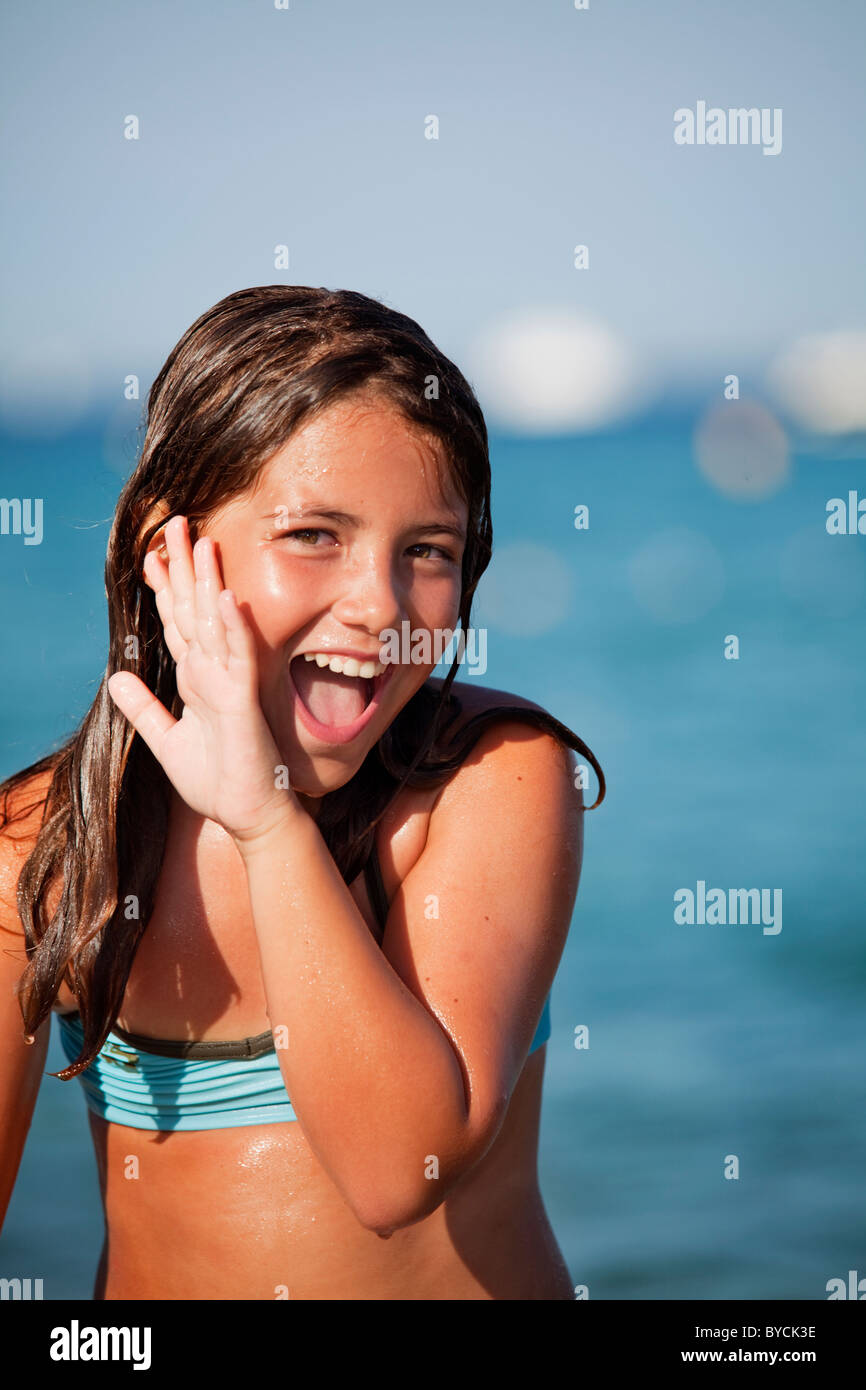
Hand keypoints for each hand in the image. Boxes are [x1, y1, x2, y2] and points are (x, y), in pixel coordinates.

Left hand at [107, 515, 296, 843]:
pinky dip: (233, 629)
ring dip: (208, 583)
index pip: (177, 624)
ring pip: (217, 623)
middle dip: (183, 568)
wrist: (249, 814)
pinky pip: (238, 659)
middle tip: (174, 525)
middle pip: (194, 611)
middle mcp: (215, 674)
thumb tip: (116, 677)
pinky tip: (227, 599)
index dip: (163, 589)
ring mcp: (231, 684)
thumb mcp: (166, 741)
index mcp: (198, 681)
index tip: (150, 555)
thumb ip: (143, 709)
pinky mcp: (244, 703)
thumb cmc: (216, 781)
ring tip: (200, 544)